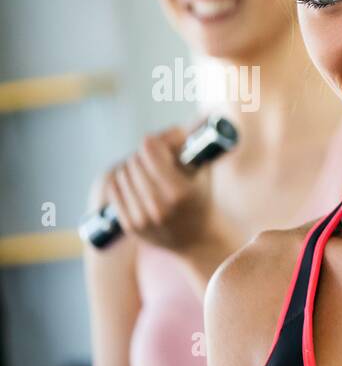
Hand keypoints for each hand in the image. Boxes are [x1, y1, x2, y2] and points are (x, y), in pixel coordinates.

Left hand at [94, 120, 227, 253]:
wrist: (198, 242)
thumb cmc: (202, 201)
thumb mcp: (203, 173)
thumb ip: (194, 147)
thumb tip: (188, 123)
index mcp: (179, 192)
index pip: (149, 149)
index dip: (157, 141)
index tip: (164, 143)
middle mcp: (159, 206)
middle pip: (135, 161)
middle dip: (145, 155)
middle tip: (156, 157)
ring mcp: (142, 218)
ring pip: (122, 174)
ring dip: (133, 167)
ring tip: (146, 171)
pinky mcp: (130, 225)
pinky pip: (114, 190)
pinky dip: (122, 181)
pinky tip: (134, 182)